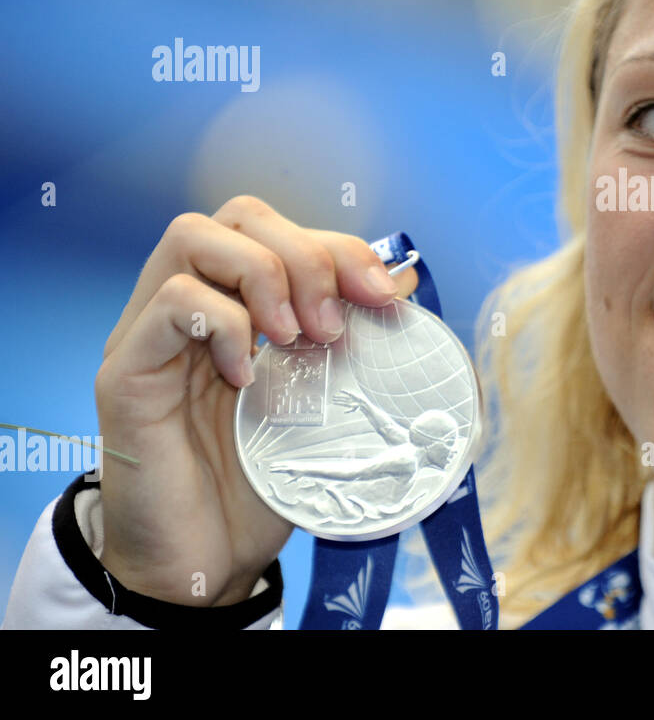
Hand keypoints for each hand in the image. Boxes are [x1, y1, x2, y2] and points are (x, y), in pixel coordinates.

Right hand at [94, 195, 418, 606]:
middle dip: (305, 254)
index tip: (384, 298)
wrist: (207, 564)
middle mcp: (189, 307)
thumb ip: (357, 340)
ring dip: (265, 276)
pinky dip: (223, 324)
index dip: (339, 247)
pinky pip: (170, 304)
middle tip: (334, 328)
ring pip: (192, 237)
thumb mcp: (328, 403)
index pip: (279, 229)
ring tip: (296, 341)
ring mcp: (150, 334)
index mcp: (239, 305)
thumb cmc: (264, 483)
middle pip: (237, 214)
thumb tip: (403, 277)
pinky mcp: (125, 374)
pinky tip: (249, 376)